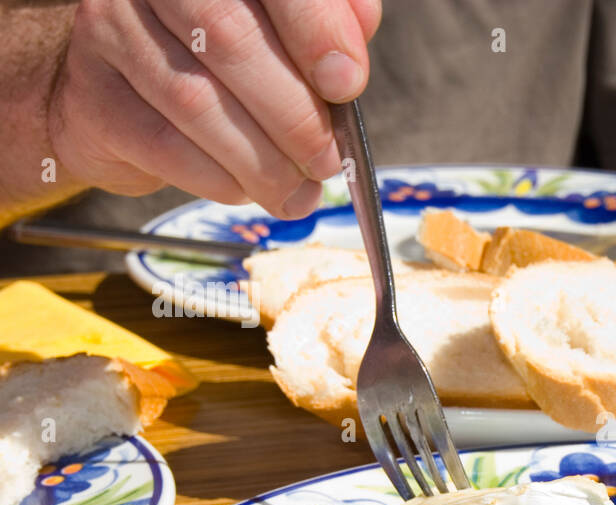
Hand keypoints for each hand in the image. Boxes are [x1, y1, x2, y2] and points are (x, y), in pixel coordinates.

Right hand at [47, 0, 380, 217]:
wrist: (129, 89)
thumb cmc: (226, 55)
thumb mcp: (287, 31)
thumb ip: (327, 28)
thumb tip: (350, 62)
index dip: (314, 31)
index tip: (345, 85)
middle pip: (229, 39)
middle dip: (295, 115)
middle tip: (328, 160)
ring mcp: (112, 32)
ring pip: (196, 100)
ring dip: (263, 162)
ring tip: (298, 192)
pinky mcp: (94, 96)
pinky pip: (164, 146)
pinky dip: (219, 179)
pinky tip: (246, 189)